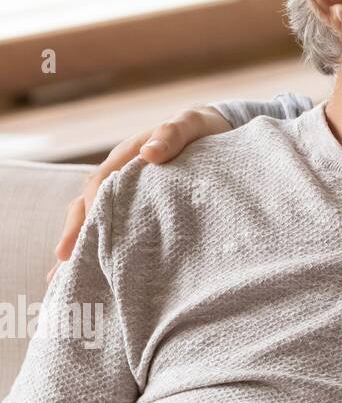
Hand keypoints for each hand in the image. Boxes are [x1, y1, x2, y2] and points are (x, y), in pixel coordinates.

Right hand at [50, 106, 232, 275]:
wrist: (217, 130)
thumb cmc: (200, 128)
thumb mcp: (190, 124)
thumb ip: (172, 134)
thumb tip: (149, 154)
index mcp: (126, 157)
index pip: (99, 183)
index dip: (91, 206)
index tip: (89, 231)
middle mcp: (120, 177)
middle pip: (88, 205)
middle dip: (75, 233)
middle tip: (63, 262)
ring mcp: (128, 193)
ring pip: (98, 219)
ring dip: (83, 244)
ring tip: (65, 277)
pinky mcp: (141, 207)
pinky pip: (119, 225)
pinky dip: (105, 245)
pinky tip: (100, 272)